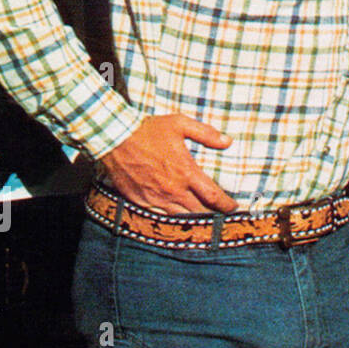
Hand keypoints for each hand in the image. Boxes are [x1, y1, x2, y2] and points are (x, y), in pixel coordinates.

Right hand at [100, 114, 236, 214]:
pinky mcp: (141, 202)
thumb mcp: (180, 124)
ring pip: (181, 219)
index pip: (213, 196)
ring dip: (195, 222)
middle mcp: (173, 190)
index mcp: (186, 172)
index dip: (226, 205)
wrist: (115, 139)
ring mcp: (156, 198)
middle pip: (200, 212)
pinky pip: (160, 218)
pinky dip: (171, 221)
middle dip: (213, 216)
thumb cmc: (148, 131)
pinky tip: (178, 221)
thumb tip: (228, 141)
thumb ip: (206, 134)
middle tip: (222, 217)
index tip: (233, 207)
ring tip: (204, 223)